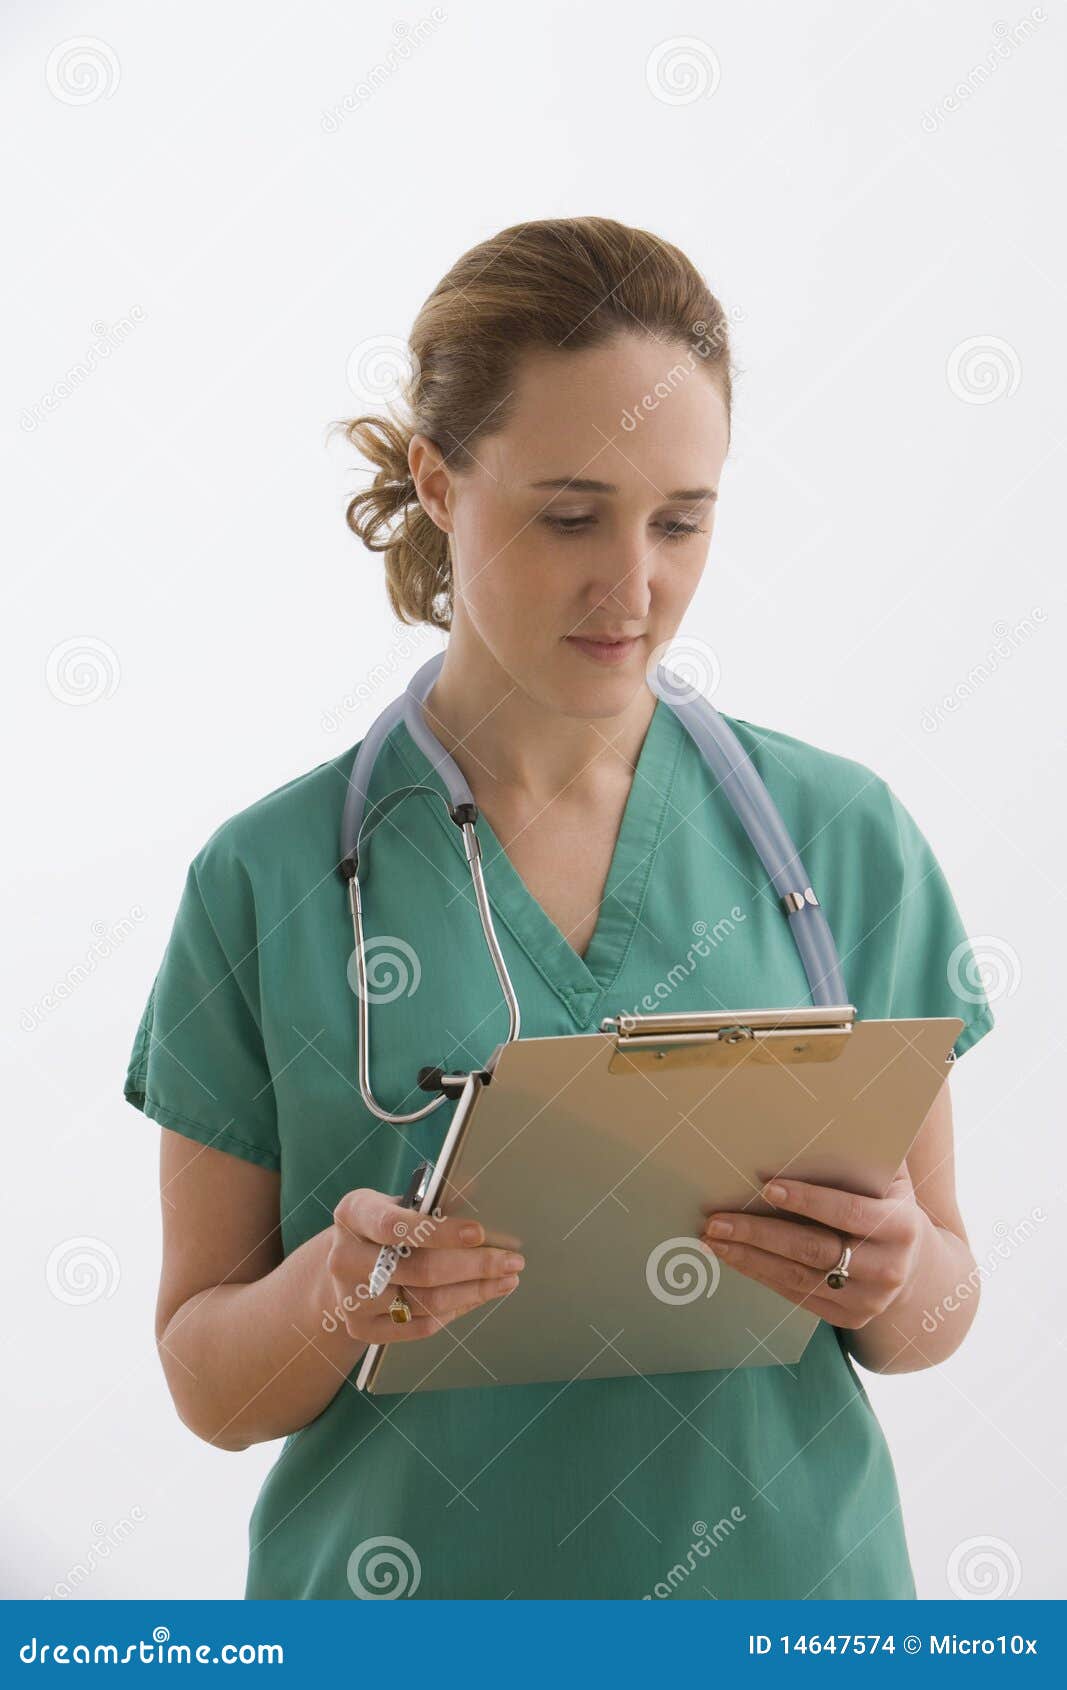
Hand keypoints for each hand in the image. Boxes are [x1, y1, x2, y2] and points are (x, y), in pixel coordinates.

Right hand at [325, 1187, 523, 1344]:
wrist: (346, 1263)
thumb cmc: (383, 1225)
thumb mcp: (400, 1202)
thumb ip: (435, 1200)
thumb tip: (478, 1191)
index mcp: (353, 1214)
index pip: (396, 1225)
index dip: (440, 1231)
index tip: (480, 1233)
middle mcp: (344, 1258)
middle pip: (419, 1270)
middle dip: (474, 1266)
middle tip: (512, 1261)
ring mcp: (350, 1298)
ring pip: (426, 1301)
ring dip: (474, 1291)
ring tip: (506, 1278)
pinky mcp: (361, 1328)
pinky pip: (420, 1325)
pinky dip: (456, 1309)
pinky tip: (479, 1294)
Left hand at [698, 1164, 924, 1328]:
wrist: (915, 1266)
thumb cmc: (889, 1205)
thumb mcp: (890, 1180)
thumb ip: (865, 1153)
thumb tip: (827, 1112)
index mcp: (901, 1226)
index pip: (849, 1212)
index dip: (808, 1200)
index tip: (766, 1187)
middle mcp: (888, 1269)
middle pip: (814, 1250)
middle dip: (759, 1234)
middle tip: (717, 1220)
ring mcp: (869, 1300)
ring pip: (798, 1278)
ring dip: (749, 1258)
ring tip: (713, 1239)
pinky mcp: (848, 1317)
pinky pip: (797, 1296)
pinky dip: (761, 1275)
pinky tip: (734, 1257)